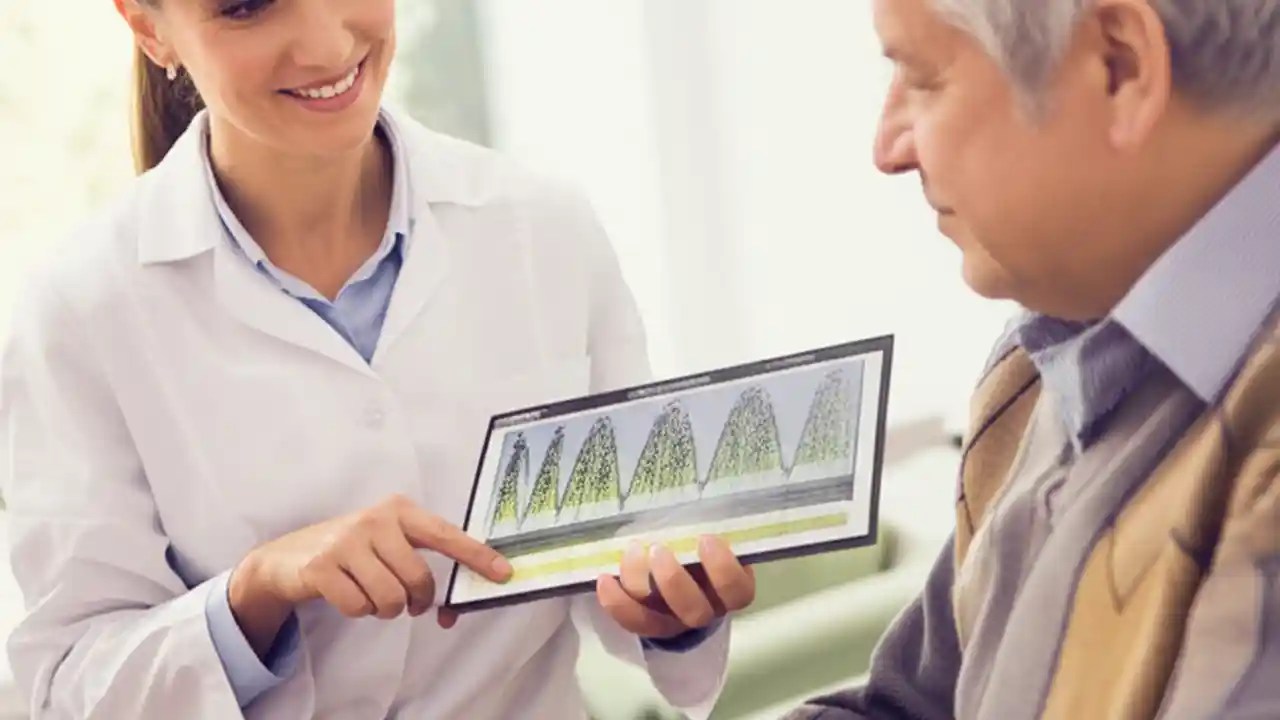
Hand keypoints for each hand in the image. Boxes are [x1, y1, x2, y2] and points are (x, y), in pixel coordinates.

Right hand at [229, 494, 511, 654]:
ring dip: (385, 609)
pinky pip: (359, 607)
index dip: (476, 556)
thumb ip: (420, 568)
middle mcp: (375, 520)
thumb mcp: (388, 545)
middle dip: (416, 600)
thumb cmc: (353, 552)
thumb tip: (452, 612)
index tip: (503, 573)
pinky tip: (348, 594)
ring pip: (390, 598)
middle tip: (406, 601)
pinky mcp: (322, 566)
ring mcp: (346, 541)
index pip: (447, 535)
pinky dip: (359, 611)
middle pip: (418, 578)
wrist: (288, 557)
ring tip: (372, 595)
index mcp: (400, 510)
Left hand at [595, 535, 754, 638]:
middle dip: (674, 581)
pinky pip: (633, 622)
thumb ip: (705, 519)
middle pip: (697, 612)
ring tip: (631, 552)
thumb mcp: (705, 527)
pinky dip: (617, 602)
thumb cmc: (696, 537)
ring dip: (641, 587)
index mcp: (730, 587)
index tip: (705, 538)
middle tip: (658, 548)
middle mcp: (706, 609)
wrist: (679, 560)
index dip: (723, 570)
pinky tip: (605, 578)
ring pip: (661, 622)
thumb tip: (690, 489)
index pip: (737, 590)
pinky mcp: (648, 624)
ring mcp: (675, 621)